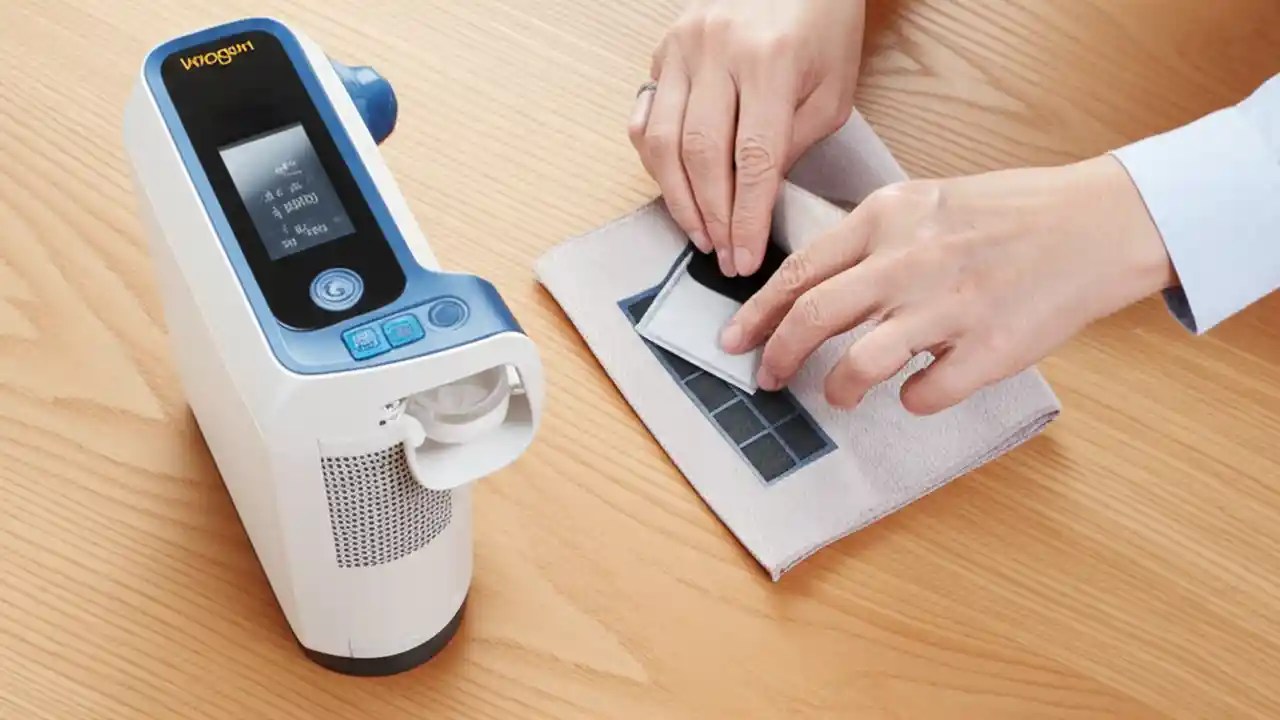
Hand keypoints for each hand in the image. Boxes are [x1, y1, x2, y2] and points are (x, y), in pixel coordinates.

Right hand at [629, 0, 864, 276]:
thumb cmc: (823, 28)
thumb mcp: (831, 92)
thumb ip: (792, 146)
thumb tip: (752, 200)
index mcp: (771, 62)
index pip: (753, 161)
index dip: (745, 219)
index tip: (744, 259)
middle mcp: (718, 50)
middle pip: (701, 156)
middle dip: (711, 217)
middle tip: (721, 255)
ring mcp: (683, 47)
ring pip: (663, 141)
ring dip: (678, 198)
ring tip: (699, 232)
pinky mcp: (663, 48)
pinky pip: (648, 116)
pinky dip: (656, 160)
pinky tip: (676, 186)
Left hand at [719, 155, 1177, 414]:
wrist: (1097, 224)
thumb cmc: (1010, 215)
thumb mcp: (927, 202)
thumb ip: (872, 239)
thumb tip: (813, 289)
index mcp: (889, 216)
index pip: (801, 270)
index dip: (758, 312)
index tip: (734, 339)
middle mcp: (911, 258)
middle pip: (813, 316)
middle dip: (778, 355)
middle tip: (768, 378)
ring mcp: (950, 306)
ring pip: (860, 364)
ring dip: (840, 388)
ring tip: (841, 395)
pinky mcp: (988, 349)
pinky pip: (926, 394)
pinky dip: (914, 400)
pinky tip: (921, 390)